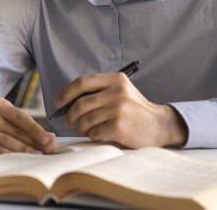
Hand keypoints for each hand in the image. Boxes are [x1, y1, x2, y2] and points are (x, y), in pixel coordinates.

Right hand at [0, 98, 55, 154]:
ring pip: (5, 140)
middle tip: (48, 150)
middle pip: (15, 130)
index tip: (49, 139)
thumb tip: (46, 136)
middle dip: (33, 141)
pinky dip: (4, 154)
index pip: (22, 117)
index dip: (36, 129)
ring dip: (22, 149)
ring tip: (36, 155)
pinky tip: (15, 159)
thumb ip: (19, 123)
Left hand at [55, 72, 187, 147]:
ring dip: (83, 127)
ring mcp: (118, 109)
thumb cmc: (134, 109)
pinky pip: (94, 133)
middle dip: (71, 115)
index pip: (82, 82)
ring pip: (85, 120)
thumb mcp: (120, 90)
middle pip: (80, 104)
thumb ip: (99, 90)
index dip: (66, 93)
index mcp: (115, 79)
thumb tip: (68, 100)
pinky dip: (93, 136)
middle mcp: (117, 92)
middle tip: (70, 121)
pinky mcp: (119, 126)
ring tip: (89, 128)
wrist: (158, 125)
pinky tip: (101, 134)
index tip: (58, 102)